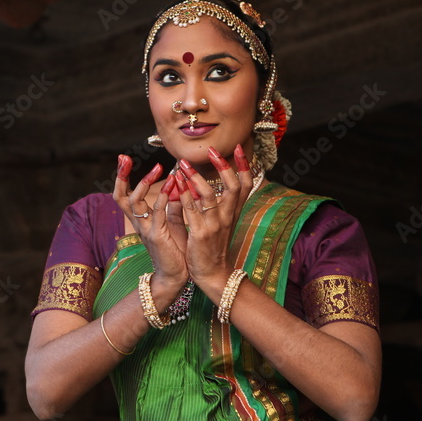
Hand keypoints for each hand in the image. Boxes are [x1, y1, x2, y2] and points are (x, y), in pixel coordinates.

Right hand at [111, 156, 187, 284]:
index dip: (122, 178)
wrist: (175, 276)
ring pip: (135, 202)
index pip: (124, 195)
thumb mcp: (173, 223)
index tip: (124, 159)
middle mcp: (138, 223)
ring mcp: (145, 229)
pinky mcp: (156, 236)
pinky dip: (163, 197)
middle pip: (120, 197)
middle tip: (124, 158)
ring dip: (145, 183)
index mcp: (140, 220)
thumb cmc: (174, 250)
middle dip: (121, 177)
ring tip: (158, 168)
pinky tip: (172, 184)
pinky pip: (157, 212)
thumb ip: (173, 205)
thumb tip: (177, 184)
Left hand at [176, 145, 253, 290]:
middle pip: (233, 186)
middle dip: (223, 166)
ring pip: (209, 195)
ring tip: (183, 164)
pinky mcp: (200, 234)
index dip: (244, 165)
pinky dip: (183, 195)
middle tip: (211, 150)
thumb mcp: (221, 222)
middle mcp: (228, 216)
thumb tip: (210, 181)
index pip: (245, 185)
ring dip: (195, 177)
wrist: (212, 273)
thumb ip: (218, 203)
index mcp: (233, 212)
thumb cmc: (213, 245)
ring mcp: (215, 225)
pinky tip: (176, 183)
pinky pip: (191, 210)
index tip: (239, 148)